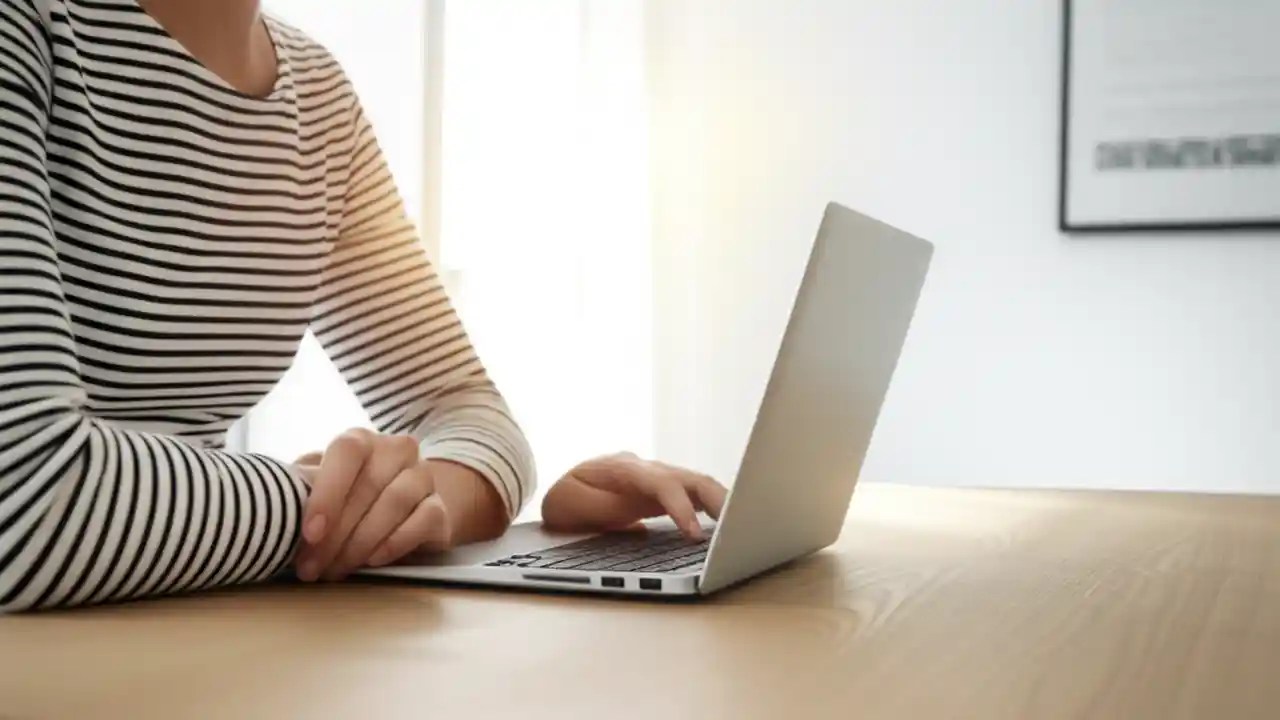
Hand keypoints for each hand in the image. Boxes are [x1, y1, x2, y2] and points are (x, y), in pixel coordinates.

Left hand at [294, 428, 451, 581]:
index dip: (327, 492)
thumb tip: (274, 505)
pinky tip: (373, 561)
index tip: (309, 533)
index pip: (346, 453)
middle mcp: (397, 450)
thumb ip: (303, 489)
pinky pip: (422, 521)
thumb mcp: (323, 488)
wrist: (408, 509)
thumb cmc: (351, 498)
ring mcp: (423, 476)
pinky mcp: (440, 508)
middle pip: (367, 487)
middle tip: (312, 568)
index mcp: (361, 441)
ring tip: (336, 570)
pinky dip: (395, 542)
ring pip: (394, 503)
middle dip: (335, 534)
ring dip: (360, 542)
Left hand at [541, 452, 726, 539]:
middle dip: (718, 501)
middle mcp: (647, 469)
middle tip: (737, 529)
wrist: (563, 489)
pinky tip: (729, 526)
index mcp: (623, 470)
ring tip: (743, 530)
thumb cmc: (564, 499)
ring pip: (699, 484)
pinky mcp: (665, 492)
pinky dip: (715, 509)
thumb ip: (599, 510)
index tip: (695, 535)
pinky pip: (696, 495)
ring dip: (722, 505)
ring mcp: (659, 478)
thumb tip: (633, 522)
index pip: (662, 483)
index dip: (682, 508)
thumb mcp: (567, 505)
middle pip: (691, 477)